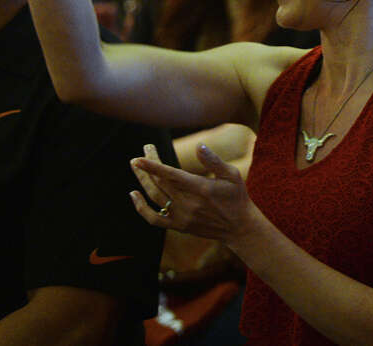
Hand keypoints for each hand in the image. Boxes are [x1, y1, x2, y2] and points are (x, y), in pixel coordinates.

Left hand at [130, 143, 260, 246]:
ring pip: (154, 196)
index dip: (153, 166)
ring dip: (142, 181)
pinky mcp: (179, 226)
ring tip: (135, 166)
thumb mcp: (232, 175)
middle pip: (160, 182)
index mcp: (201, 188)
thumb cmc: (236, 196)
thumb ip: (214, 160)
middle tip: (143, 151)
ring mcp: (181, 216)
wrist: (239, 226)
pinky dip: (141, 208)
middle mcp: (188, 203)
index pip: (171, 175)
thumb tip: (199, 145)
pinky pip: (154, 219)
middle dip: (148, 166)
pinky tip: (134, 194)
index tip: (140, 157)